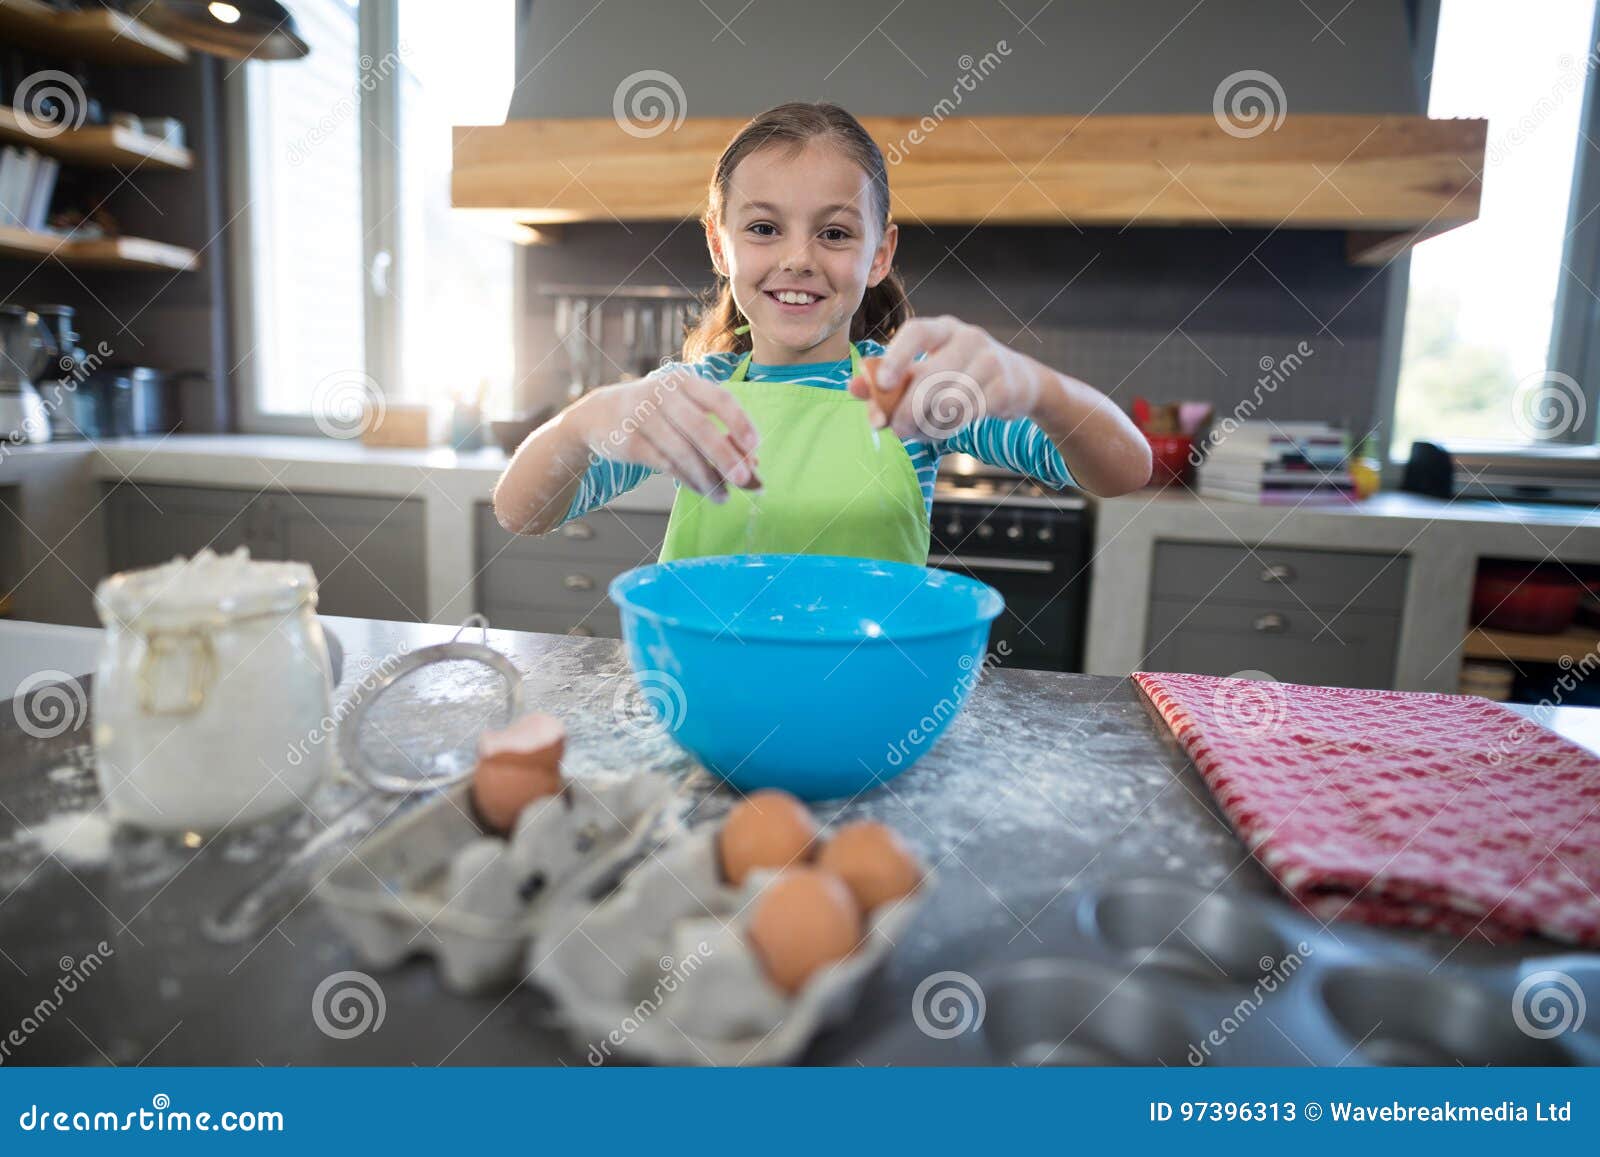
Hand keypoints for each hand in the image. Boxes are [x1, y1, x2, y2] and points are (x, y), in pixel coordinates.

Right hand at [581, 369, 760, 502]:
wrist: (599, 414)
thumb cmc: (656, 412)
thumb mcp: (682, 408)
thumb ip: (716, 429)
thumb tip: (753, 462)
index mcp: (683, 381)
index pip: (718, 399)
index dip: (739, 423)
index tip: (755, 446)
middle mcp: (662, 394)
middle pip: (700, 427)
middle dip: (725, 456)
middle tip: (745, 480)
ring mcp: (642, 417)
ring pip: (682, 451)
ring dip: (707, 477)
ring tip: (723, 496)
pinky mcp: (629, 442)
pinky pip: (665, 465)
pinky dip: (688, 480)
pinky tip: (703, 490)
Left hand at [848, 316, 1040, 440]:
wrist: (1017, 382)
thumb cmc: (958, 374)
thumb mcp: (925, 370)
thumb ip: (886, 381)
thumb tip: (853, 389)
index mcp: (943, 328)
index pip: (917, 332)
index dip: (897, 356)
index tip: (881, 382)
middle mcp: (969, 338)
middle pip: (931, 376)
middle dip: (908, 409)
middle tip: (897, 430)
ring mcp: (990, 362)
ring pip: (949, 402)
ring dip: (928, 425)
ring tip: (918, 432)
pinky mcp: (1005, 389)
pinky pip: (968, 415)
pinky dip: (948, 428)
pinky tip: (941, 430)